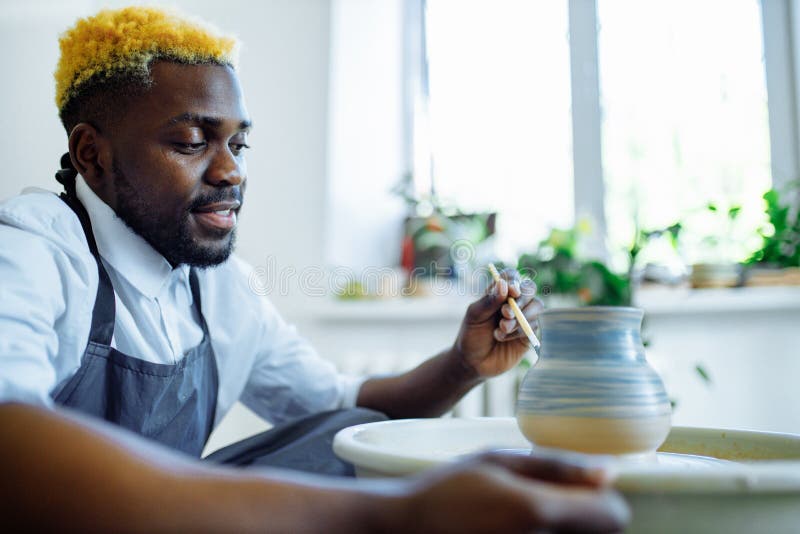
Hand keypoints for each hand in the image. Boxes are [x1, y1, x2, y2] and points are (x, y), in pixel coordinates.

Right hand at [393, 451, 628, 533]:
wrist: (405, 528)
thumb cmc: (448, 489)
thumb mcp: (497, 460)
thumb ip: (555, 466)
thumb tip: (610, 472)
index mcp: (536, 510)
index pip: (614, 514)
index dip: (602, 499)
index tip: (578, 491)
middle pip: (601, 533)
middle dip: (582, 517)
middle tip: (543, 505)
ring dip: (563, 530)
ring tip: (520, 519)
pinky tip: (511, 530)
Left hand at [453, 268, 542, 377]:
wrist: (473, 362)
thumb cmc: (471, 335)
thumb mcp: (475, 316)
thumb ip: (489, 300)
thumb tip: (504, 284)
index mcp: (498, 293)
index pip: (512, 277)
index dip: (514, 280)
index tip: (512, 290)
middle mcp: (513, 302)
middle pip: (530, 288)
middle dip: (521, 299)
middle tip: (505, 313)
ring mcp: (523, 317)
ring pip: (536, 306)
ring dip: (519, 317)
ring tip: (501, 328)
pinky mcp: (529, 333)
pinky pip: (533, 326)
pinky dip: (518, 331)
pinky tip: (501, 337)